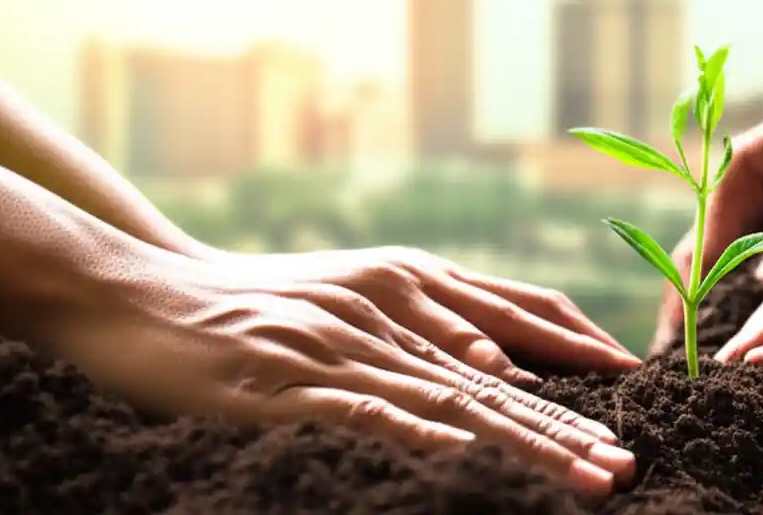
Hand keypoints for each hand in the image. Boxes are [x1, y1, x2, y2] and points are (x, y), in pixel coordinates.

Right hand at [47, 246, 636, 495]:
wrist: (138, 292)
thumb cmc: (242, 308)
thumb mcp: (339, 308)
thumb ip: (405, 333)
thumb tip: (476, 373)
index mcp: (401, 287)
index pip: (506, 330)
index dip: (569, 368)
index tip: (624, 408)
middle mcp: (383, 310)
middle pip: (494, 376)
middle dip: (564, 425)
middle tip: (622, 467)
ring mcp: (338, 344)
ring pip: (448, 397)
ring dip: (520, 440)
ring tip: (580, 475)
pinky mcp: (284, 378)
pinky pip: (360, 407)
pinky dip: (411, 428)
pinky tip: (457, 452)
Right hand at [649, 67, 762, 354]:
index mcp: (739, 173)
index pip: (704, 242)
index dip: (690, 294)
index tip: (682, 342)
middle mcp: (746, 204)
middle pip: (708, 271)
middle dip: (696, 321)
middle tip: (686, 378)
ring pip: (740, 286)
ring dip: (732, 327)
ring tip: (719, 381)